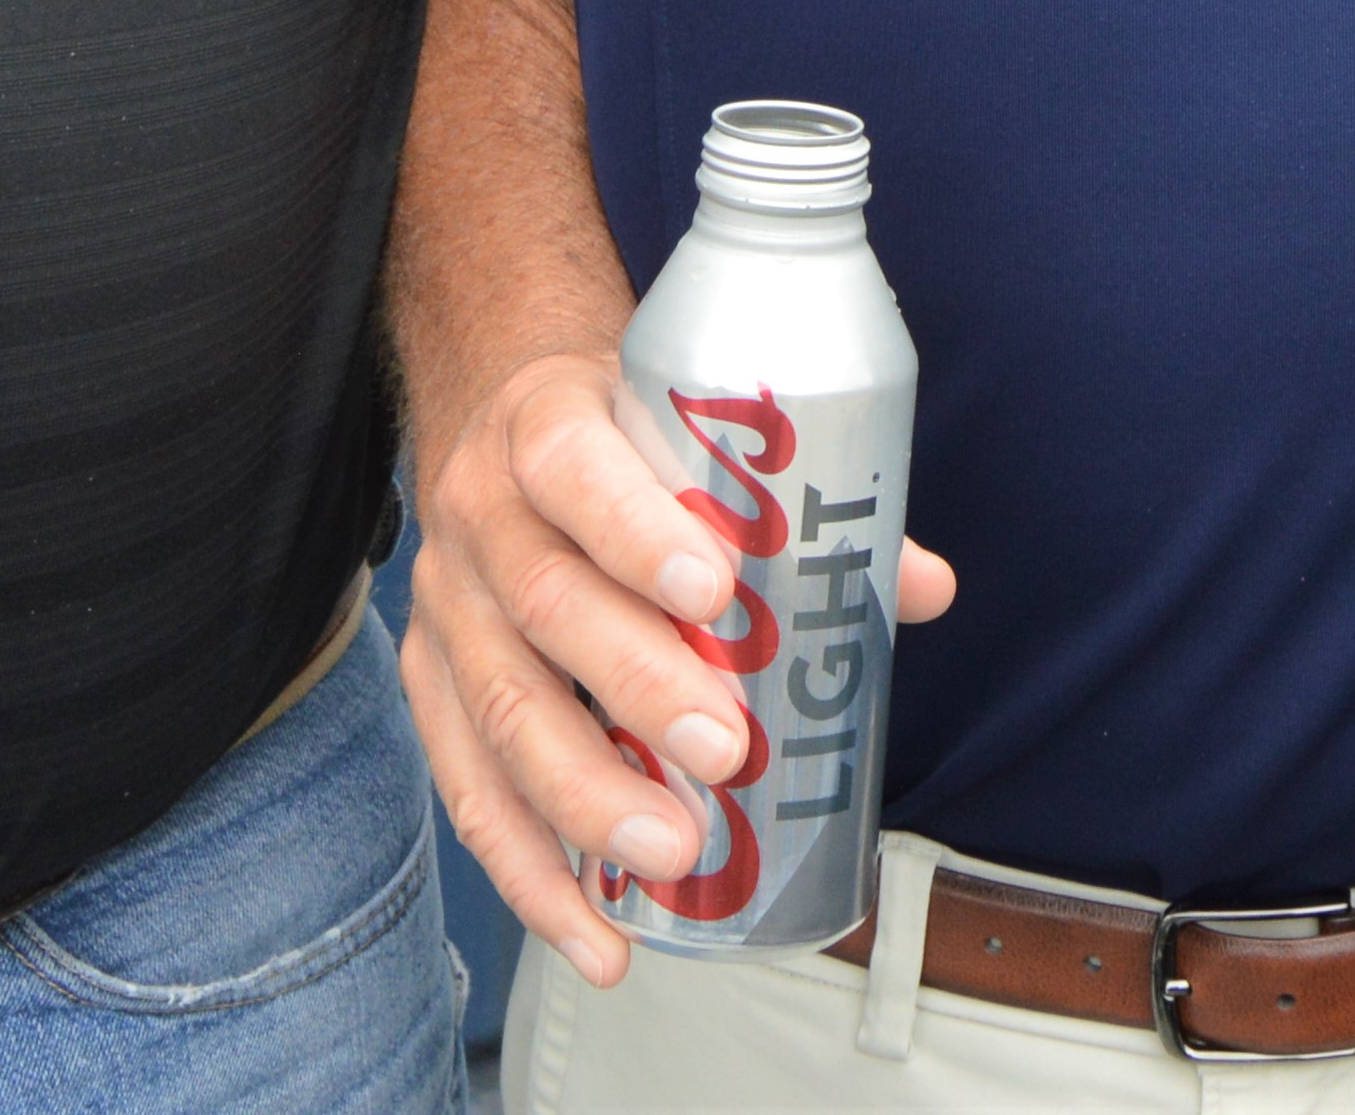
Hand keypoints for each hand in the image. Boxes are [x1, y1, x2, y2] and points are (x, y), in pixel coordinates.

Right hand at [401, 344, 956, 985]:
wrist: (499, 416)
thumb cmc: (621, 437)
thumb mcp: (689, 427)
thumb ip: (802, 502)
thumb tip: (923, 588)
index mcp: (545, 426)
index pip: (577, 469)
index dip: (637, 530)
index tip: (715, 591)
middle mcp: (480, 515)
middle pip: (545, 602)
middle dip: (636, 683)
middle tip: (724, 747)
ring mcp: (447, 607)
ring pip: (499, 707)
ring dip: (583, 795)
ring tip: (668, 854)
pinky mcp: (431, 685)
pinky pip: (468, 788)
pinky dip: (529, 873)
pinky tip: (594, 937)